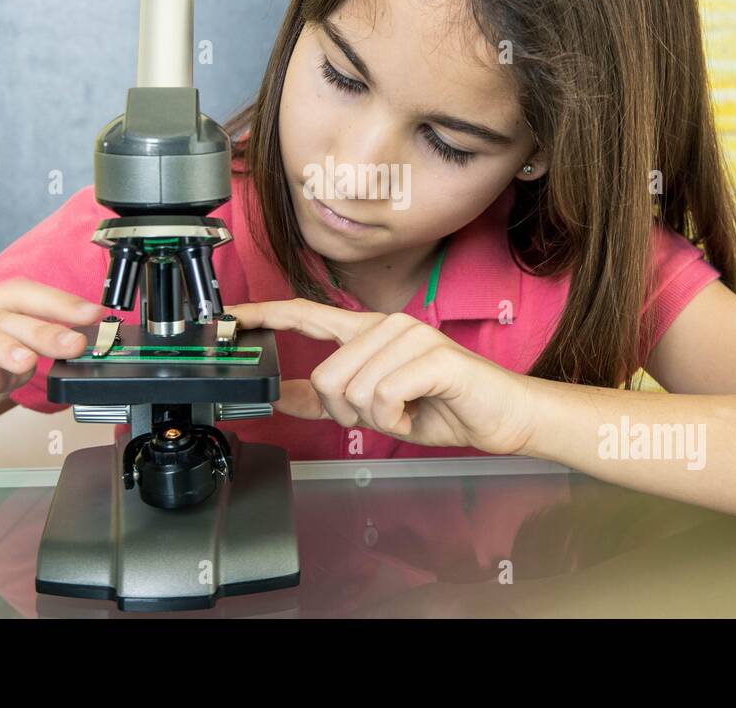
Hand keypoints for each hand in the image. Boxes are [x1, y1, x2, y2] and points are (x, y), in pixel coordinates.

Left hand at [223, 299, 536, 454]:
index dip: (266, 315)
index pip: (308, 315)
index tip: (231, 318)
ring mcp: (410, 336)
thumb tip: (285, 395)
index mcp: (370, 331)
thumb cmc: (445, 405)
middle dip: (346, 412)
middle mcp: (386, 325)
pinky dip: (396, 419)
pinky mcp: (431, 356)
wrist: (504, 415)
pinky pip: (382, 397)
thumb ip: (331, 398)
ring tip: (406, 411)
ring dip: (376, 418)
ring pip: (352, 390)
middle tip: (382, 416)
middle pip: (327, 374)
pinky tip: (417, 411)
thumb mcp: (377, 408)